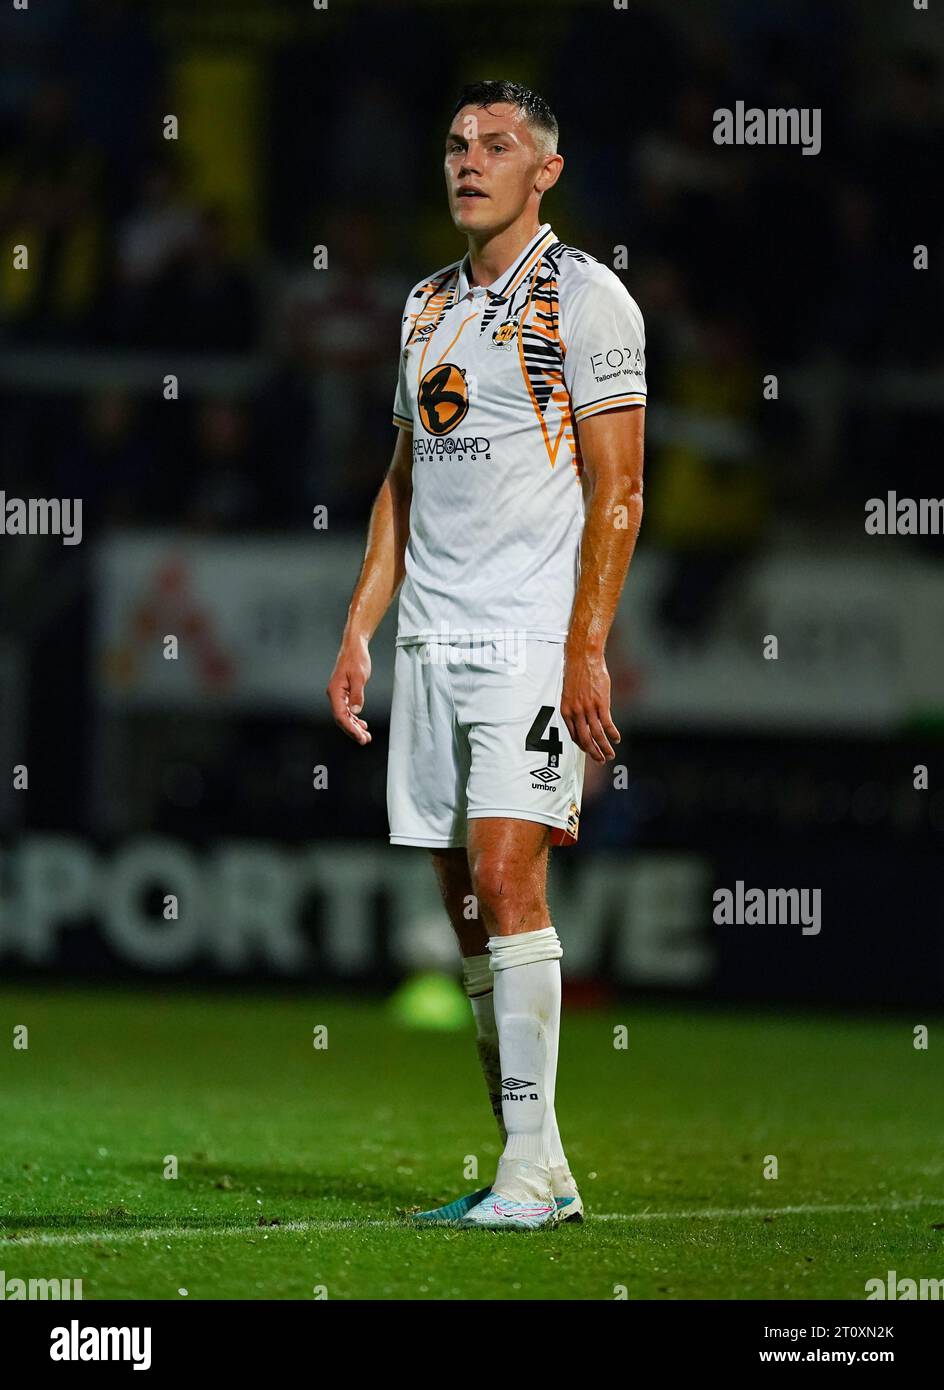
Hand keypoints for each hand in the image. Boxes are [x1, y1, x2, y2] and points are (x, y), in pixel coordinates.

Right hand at [326, 638, 371, 744]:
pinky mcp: (344, 693)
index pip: (340, 715)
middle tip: (365, 740)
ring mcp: (339, 695)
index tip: (360, 736)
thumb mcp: (359, 677)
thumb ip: (357, 695)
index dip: (350, 728)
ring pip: (345, 716)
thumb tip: (356, 711)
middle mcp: (334, 695)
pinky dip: (354, 719)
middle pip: (342, 718)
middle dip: (353, 731)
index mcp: (335, 692)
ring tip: (366, 736)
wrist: (354, 647)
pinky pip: (347, 710)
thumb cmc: (356, 659)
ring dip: (354, 727)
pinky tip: (362, 724)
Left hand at [560, 646, 620, 762]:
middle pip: (585, 739)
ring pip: (597, 735)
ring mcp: (588, 709)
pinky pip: (607, 724)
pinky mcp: (600, 703)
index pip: (573, 735)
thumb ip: (575, 708)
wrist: (583, 658)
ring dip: (604, 747)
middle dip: (593, 753)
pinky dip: (612, 733)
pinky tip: (616, 738)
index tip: (589, 751)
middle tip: (600, 760)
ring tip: (610, 754)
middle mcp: (576, 712)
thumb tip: (583, 719)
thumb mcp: (570, 693)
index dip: (582, 746)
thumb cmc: (577, 673)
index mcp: (566, 711)